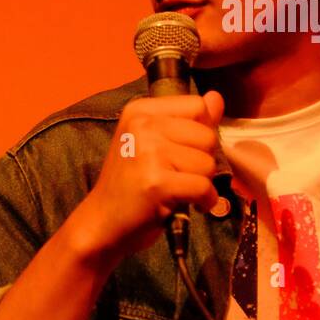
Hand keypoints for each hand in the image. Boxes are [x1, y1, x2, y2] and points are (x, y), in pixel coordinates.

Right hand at [65, 90, 224, 265]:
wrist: (102, 222)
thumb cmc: (130, 184)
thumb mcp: (154, 143)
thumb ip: (187, 121)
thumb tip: (217, 98)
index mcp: (139, 111)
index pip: (197, 105)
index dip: (200, 132)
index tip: (183, 152)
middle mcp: (141, 126)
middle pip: (207, 135)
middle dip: (202, 161)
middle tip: (179, 176)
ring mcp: (148, 153)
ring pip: (208, 163)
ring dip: (202, 183)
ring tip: (178, 190)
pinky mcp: (156, 183)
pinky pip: (203, 187)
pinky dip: (205, 201)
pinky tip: (191, 205)